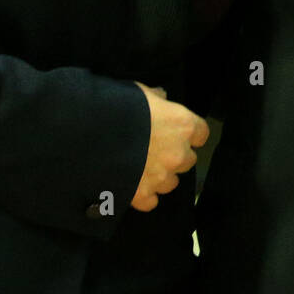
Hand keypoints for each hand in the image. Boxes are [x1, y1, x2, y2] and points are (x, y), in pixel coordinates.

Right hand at [130, 82, 208, 211]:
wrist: (92, 133)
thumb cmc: (119, 107)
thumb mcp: (139, 92)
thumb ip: (155, 98)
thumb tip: (160, 97)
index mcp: (182, 125)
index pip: (201, 133)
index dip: (189, 133)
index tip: (177, 131)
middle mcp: (178, 153)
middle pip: (187, 160)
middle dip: (174, 155)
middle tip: (154, 148)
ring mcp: (162, 176)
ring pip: (171, 182)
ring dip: (160, 176)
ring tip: (141, 168)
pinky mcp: (143, 194)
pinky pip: (151, 201)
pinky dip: (144, 196)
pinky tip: (132, 186)